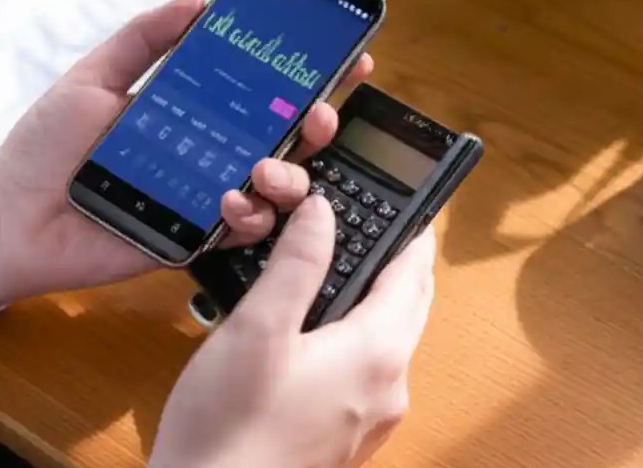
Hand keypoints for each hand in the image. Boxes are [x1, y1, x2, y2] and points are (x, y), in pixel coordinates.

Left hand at [0, 0, 372, 297]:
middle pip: (290, 137)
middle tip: (320, 113)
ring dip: (290, 174)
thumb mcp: (94, 77)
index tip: (348, 56)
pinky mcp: (197, 239)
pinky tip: (231, 201)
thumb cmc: (46, 147)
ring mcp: (209, 196)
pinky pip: (247, 231)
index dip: (311, 76)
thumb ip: (146, 37)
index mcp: (196, 111)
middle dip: (321, 122)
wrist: (11, 216)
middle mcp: (212, 152)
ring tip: (265, 168)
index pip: (265, 89)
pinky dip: (252, 215)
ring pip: (281, 187)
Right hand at [149, 198, 435, 467]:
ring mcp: (373, 419)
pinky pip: (370, 372)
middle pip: (410, 307)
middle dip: (402, 266)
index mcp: (378, 352)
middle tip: (382, 229)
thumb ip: (296, 264)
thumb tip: (324, 211)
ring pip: (392, 341)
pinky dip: (362, 339)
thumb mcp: (257, 328)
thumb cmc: (229, 422)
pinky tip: (324, 332)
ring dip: (381, 302)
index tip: (409, 205)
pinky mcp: (349, 438)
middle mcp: (390, 387)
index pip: (413, 274)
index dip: (412, 235)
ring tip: (348, 269)